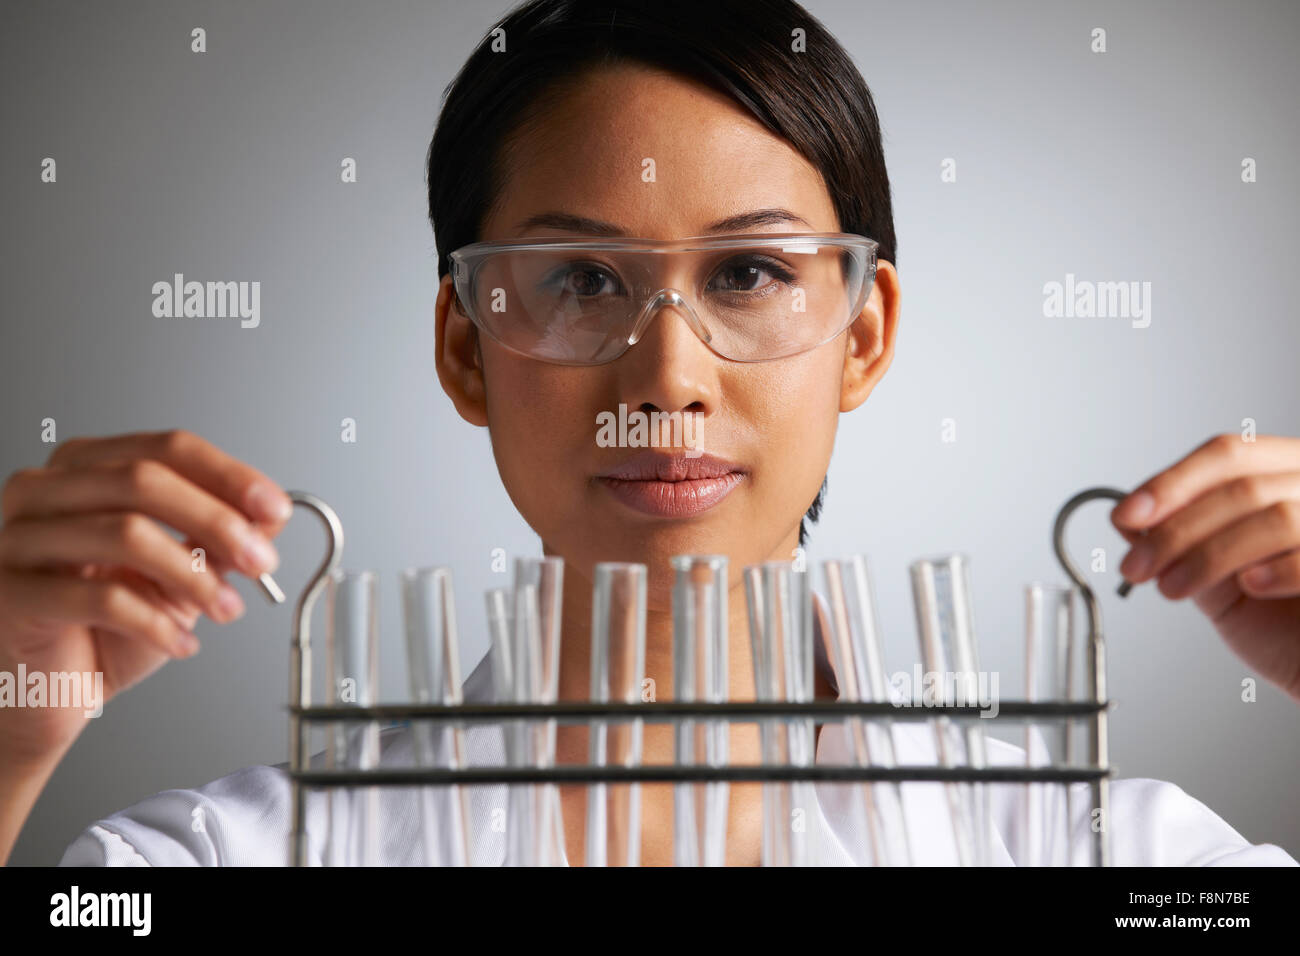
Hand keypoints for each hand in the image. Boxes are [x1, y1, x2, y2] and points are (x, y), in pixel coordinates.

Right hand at [0, 429, 291, 764]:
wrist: (44, 694)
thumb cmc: (102, 630)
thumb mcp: (179, 576)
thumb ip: (219, 539)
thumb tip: (270, 514)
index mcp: (84, 469)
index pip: (166, 449)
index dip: (228, 476)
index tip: (274, 509)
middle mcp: (42, 491)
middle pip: (144, 480)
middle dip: (217, 522)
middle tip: (261, 562)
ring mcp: (17, 538)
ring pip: (124, 533)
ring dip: (194, 576)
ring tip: (227, 609)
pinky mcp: (9, 593)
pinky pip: (100, 598)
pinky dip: (157, 623)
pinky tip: (182, 643)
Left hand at [1110, 433, 1299, 702]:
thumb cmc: (1281, 625)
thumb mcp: (1217, 579)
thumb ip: (1182, 544)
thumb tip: (1129, 519)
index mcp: (1287, 474)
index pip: (1228, 455)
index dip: (1171, 483)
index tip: (1127, 515)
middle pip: (1242, 486)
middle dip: (1176, 529)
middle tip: (1136, 566)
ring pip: (1275, 516)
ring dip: (1208, 555)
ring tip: (1173, 588)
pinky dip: (1275, 569)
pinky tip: (1250, 586)